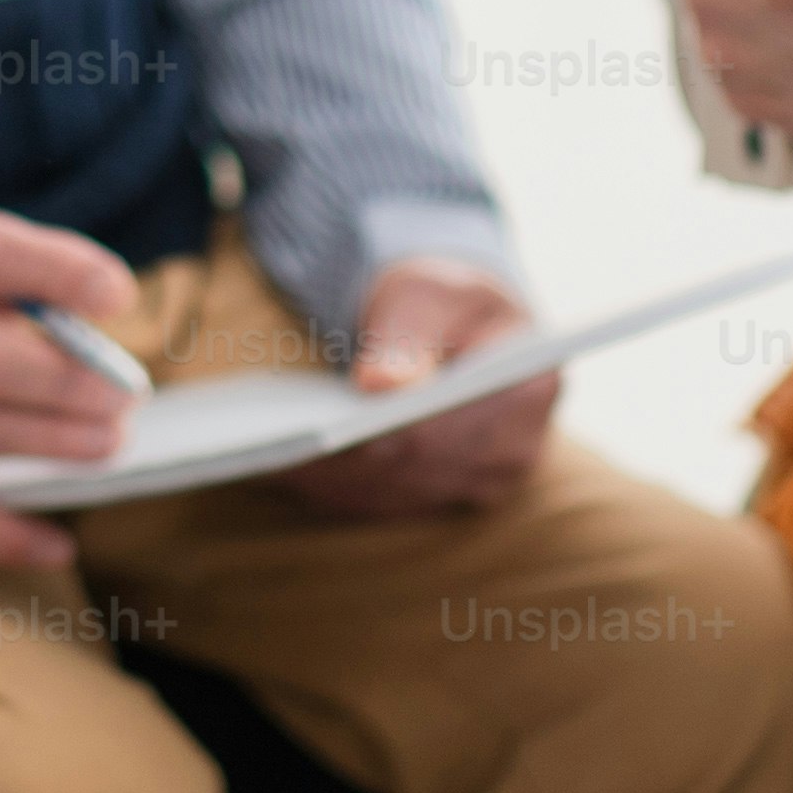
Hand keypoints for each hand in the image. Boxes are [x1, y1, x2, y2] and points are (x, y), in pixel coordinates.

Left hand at [277, 259, 551, 517]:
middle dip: (340, 460)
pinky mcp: (439, 497)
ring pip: (388, 495)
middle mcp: (511, 452)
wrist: (456, 319)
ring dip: (325, 481)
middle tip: (272, 446)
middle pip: (412, 470)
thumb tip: (380, 384)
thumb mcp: (430, 289)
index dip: (385, 435)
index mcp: (529, 392)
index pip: (447, 429)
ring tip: (264, 456)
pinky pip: (376, 502)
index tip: (324, 431)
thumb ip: (410, 330)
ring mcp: (477, 483)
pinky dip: (327, 487)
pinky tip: (279, 468)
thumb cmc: (444, 295)